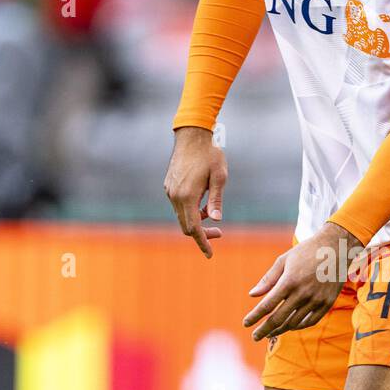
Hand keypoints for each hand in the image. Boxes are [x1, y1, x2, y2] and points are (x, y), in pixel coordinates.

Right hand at [164, 127, 226, 258]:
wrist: (191, 136)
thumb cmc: (209, 154)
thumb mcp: (220, 177)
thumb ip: (216, 200)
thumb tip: (216, 220)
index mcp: (187, 196)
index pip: (194, 228)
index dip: (203, 242)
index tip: (210, 254)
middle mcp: (175, 196)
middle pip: (186, 226)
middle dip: (201, 234)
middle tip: (219, 233)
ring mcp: (170, 191)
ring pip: (181, 216)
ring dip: (196, 220)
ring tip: (210, 212)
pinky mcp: (169, 186)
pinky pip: (178, 206)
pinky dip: (189, 210)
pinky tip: (201, 202)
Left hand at [243, 222, 364, 340]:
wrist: (337, 248)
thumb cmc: (306, 252)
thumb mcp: (284, 260)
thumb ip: (268, 279)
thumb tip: (252, 295)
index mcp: (289, 281)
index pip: (267, 305)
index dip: (255, 316)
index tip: (246, 323)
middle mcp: (303, 293)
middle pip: (279, 318)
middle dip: (265, 330)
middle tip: (255, 336)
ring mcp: (316, 299)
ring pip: (294, 323)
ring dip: (281, 330)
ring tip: (272, 332)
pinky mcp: (327, 303)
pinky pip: (311, 321)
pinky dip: (299, 326)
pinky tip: (290, 326)